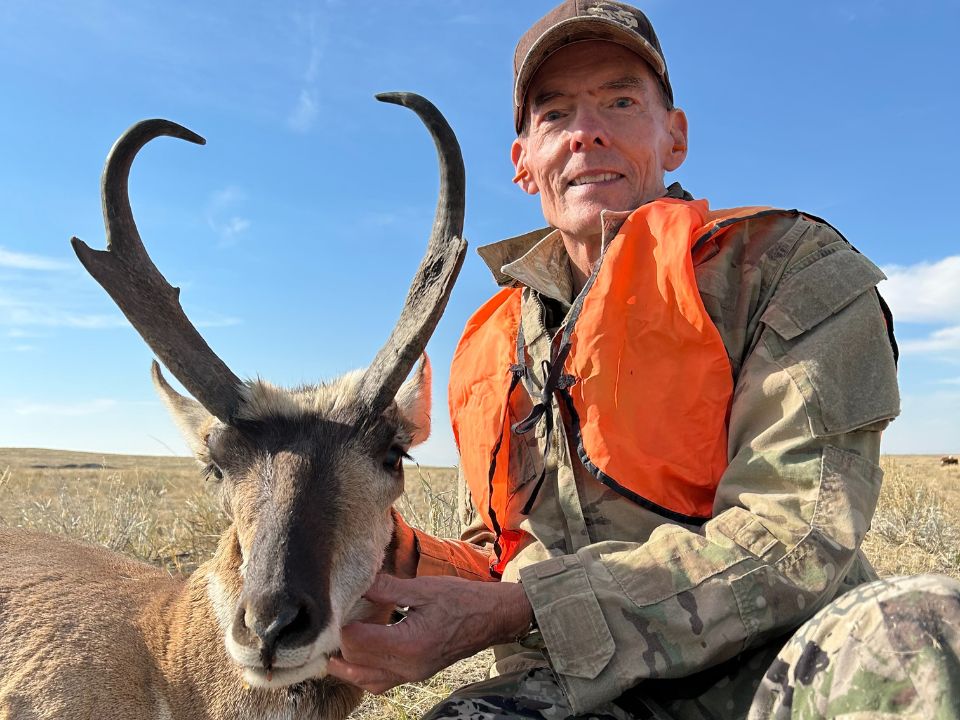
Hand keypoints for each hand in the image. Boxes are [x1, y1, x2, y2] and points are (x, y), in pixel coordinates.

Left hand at [327, 573, 533, 693]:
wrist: (493, 618)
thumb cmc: (463, 600)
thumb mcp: (423, 588)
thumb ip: (387, 588)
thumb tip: (358, 581)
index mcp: (409, 644)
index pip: (356, 642)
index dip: (341, 624)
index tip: (336, 604)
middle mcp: (408, 667)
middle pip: (356, 663)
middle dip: (339, 642)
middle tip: (332, 618)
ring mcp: (412, 675)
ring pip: (365, 680)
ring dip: (346, 665)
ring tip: (333, 644)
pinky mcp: (416, 674)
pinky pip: (381, 682)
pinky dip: (364, 673)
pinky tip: (357, 657)